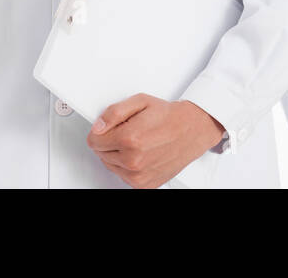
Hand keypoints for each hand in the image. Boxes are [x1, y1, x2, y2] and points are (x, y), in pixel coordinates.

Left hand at [87, 93, 224, 188]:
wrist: (193, 130)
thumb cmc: (169, 116)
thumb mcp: (140, 101)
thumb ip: (114, 113)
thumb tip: (98, 127)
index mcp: (130, 138)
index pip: (94, 141)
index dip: (101, 131)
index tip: (111, 128)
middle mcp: (133, 160)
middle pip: (101, 154)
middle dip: (111, 142)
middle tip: (130, 132)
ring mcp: (139, 175)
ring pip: (111, 166)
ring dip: (119, 155)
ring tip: (138, 142)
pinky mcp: (144, 184)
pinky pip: (124, 176)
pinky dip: (129, 166)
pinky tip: (142, 154)